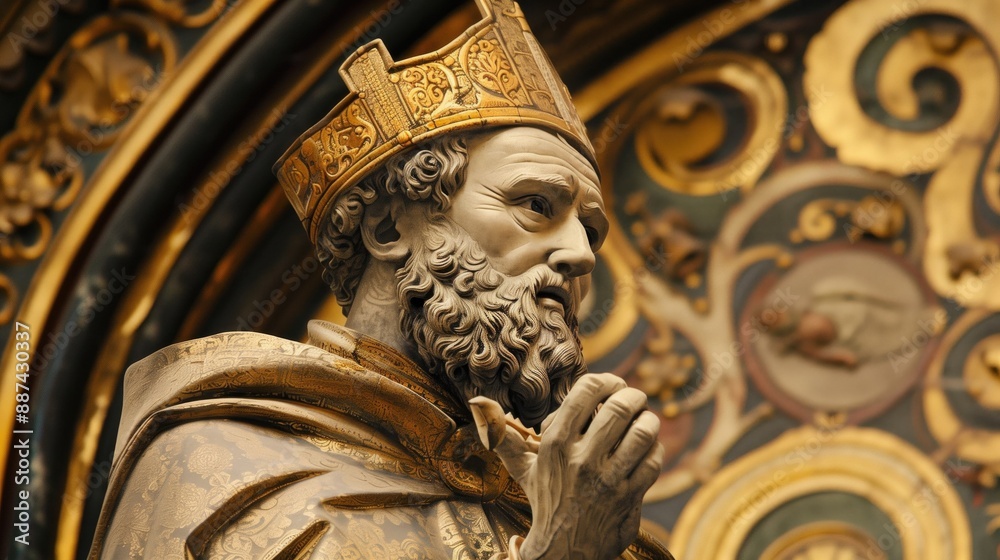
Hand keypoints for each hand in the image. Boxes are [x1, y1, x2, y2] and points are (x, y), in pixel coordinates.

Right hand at [469, 373, 663, 559]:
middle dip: (634, 396)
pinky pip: (652, 461)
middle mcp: (581, 459)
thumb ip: (504, 435)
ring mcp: (606, 480)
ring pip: (641, 434)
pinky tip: (648, 448)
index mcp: (556, 444)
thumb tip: (477, 404)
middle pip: (619, 409)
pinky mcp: (627, 497)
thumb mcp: (522, 467)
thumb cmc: (544, 500)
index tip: (614, 384)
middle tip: (635, 398)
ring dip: (649, 420)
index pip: (586, 392)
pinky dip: (655, 449)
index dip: (607, 380)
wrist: (562, 550)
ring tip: (646, 419)